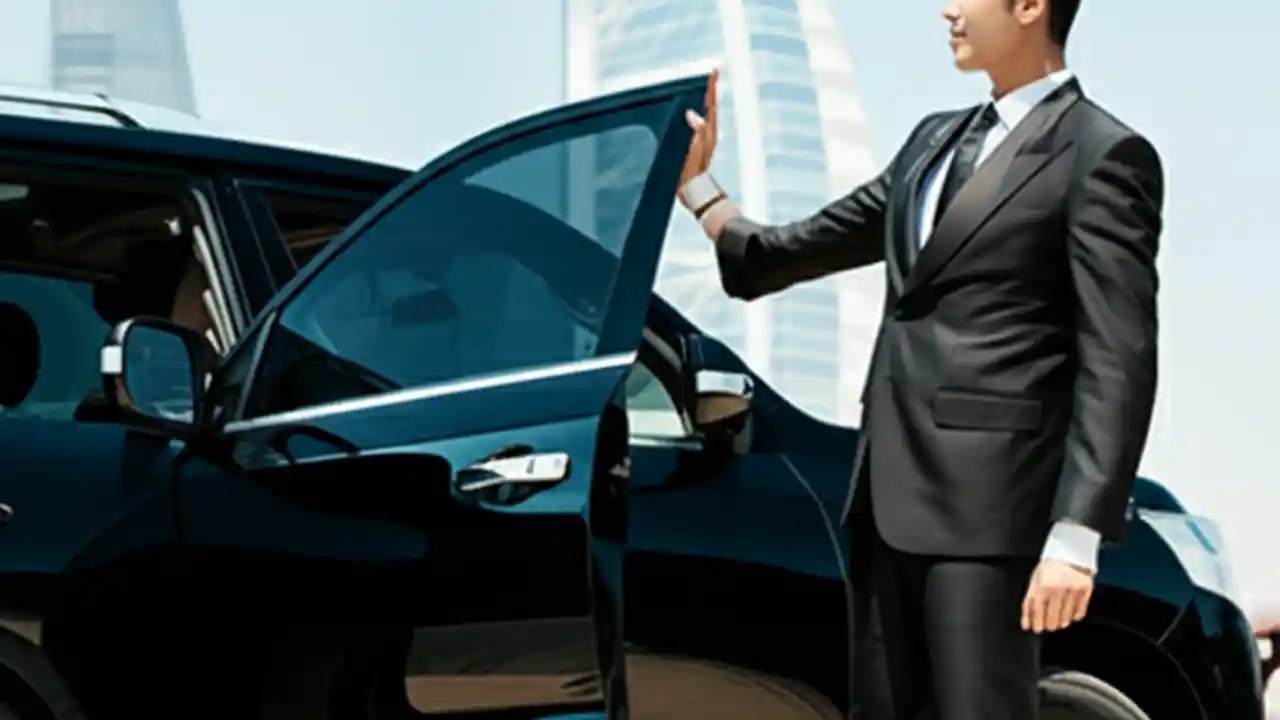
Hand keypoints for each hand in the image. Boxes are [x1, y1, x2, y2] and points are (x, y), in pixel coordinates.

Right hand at [679, 68, 719, 194]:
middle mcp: (707, 133)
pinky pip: (692, 124)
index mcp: (709, 131)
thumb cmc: (695, 170)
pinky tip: (684, 113)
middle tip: (708, 75)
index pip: (711, 103)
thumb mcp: (697, 149)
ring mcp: (700, 139)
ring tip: (697, 88)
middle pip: (708, 106)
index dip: (711, 86)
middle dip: (707, 90)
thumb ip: (698, 130)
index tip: (713, 70)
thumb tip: (692, 113)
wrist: (692, 191)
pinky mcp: (692, 146)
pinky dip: (690, 114)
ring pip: (701, 114)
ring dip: (699, 101)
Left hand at [1021, 558, 1093, 633]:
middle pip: (1053, 619)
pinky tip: (1069, 612)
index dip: (1037, 623)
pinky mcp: (1086, 591)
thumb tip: (1026, 623)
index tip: (1037, 629)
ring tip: (1058, 618)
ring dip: (1061, 621)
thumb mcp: (1034, 582)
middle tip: (1048, 624)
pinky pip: (1080, 613)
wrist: (1070, 552)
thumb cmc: (1050, 567)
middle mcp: (1058, 590)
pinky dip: (1074, 616)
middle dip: (1049, 624)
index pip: (1038, 612)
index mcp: (1042, 586)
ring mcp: (1073, 591)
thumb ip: (1029, 603)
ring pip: (1066, 618)